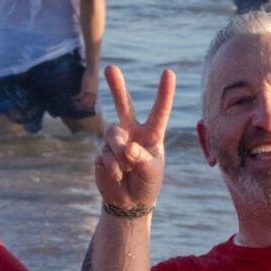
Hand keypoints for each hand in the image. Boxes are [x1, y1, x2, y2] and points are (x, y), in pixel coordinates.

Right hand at [75, 64, 99, 109]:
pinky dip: (75, 98)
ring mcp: (89, 92)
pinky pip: (79, 97)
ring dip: (78, 104)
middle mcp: (93, 94)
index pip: (94, 103)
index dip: (88, 107)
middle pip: (88, 105)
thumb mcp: (94, 83)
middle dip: (82, 107)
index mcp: (96, 93)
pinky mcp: (85, 90)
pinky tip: (72, 98)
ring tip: (73, 104)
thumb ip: (93, 87)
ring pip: (83, 103)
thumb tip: (91, 88)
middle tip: (76, 108)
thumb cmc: (93, 74)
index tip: (83, 107)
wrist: (93, 70)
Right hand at [95, 64, 174, 211]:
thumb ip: (142, 159)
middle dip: (117, 87)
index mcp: (152, 134)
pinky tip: (118, 176)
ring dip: (119, 152)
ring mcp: (115, 141)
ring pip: (113, 134)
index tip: (168, 72)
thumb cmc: (147, 183)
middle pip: (124, 105)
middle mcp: (133, 132)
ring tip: (126, 169)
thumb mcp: (152, 172)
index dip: (164, 93)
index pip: (159, 111)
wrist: (129, 202)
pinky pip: (104, 152)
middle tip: (110, 68)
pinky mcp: (101, 152)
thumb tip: (126, 147)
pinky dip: (112, 166)